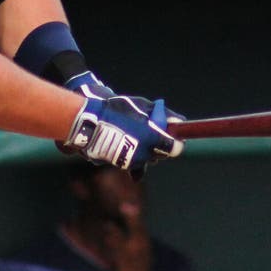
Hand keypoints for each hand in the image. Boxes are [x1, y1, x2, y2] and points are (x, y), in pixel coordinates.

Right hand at [62, 82, 183, 171]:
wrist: (90, 123)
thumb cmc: (116, 110)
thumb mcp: (141, 106)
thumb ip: (162, 114)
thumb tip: (180, 120)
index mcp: (151, 138)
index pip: (174, 148)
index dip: (175, 142)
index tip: (175, 136)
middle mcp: (144, 154)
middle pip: (161, 154)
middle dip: (159, 145)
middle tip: (151, 131)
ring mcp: (132, 162)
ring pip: (147, 159)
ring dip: (146, 150)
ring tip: (134, 135)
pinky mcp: (121, 165)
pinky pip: (134, 163)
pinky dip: (134, 154)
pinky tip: (125, 142)